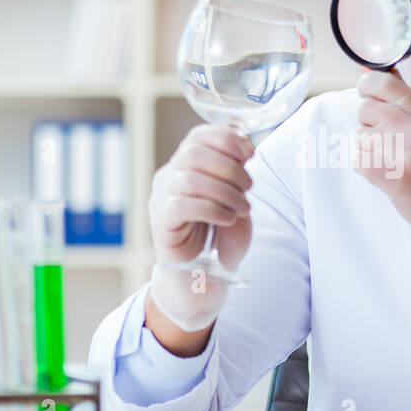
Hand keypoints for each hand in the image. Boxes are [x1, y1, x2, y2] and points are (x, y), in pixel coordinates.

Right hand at [149, 123, 254, 268]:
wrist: (203, 274)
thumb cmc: (219, 234)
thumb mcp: (235, 198)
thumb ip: (236, 174)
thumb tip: (245, 149)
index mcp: (186, 165)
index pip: (198, 136)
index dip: (225, 138)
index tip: (249, 154)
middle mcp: (169, 176)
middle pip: (193, 153)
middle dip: (229, 167)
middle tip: (249, 187)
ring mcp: (161, 198)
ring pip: (189, 179)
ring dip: (225, 191)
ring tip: (242, 208)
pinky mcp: (160, 222)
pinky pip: (182, 206)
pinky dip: (212, 209)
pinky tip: (227, 219)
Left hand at [354, 69, 410, 246]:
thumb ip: (408, 101)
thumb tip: (370, 76)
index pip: (383, 83)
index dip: (367, 86)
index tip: (366, 95)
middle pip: (365, 110)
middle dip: (370, 123)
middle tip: (387, 138)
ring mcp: (405, 155)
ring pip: (360, 137)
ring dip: (369, 148)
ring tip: (391, 159)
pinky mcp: (393, 180)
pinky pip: (359, 161)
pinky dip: (367, 167)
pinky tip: (385, 173)